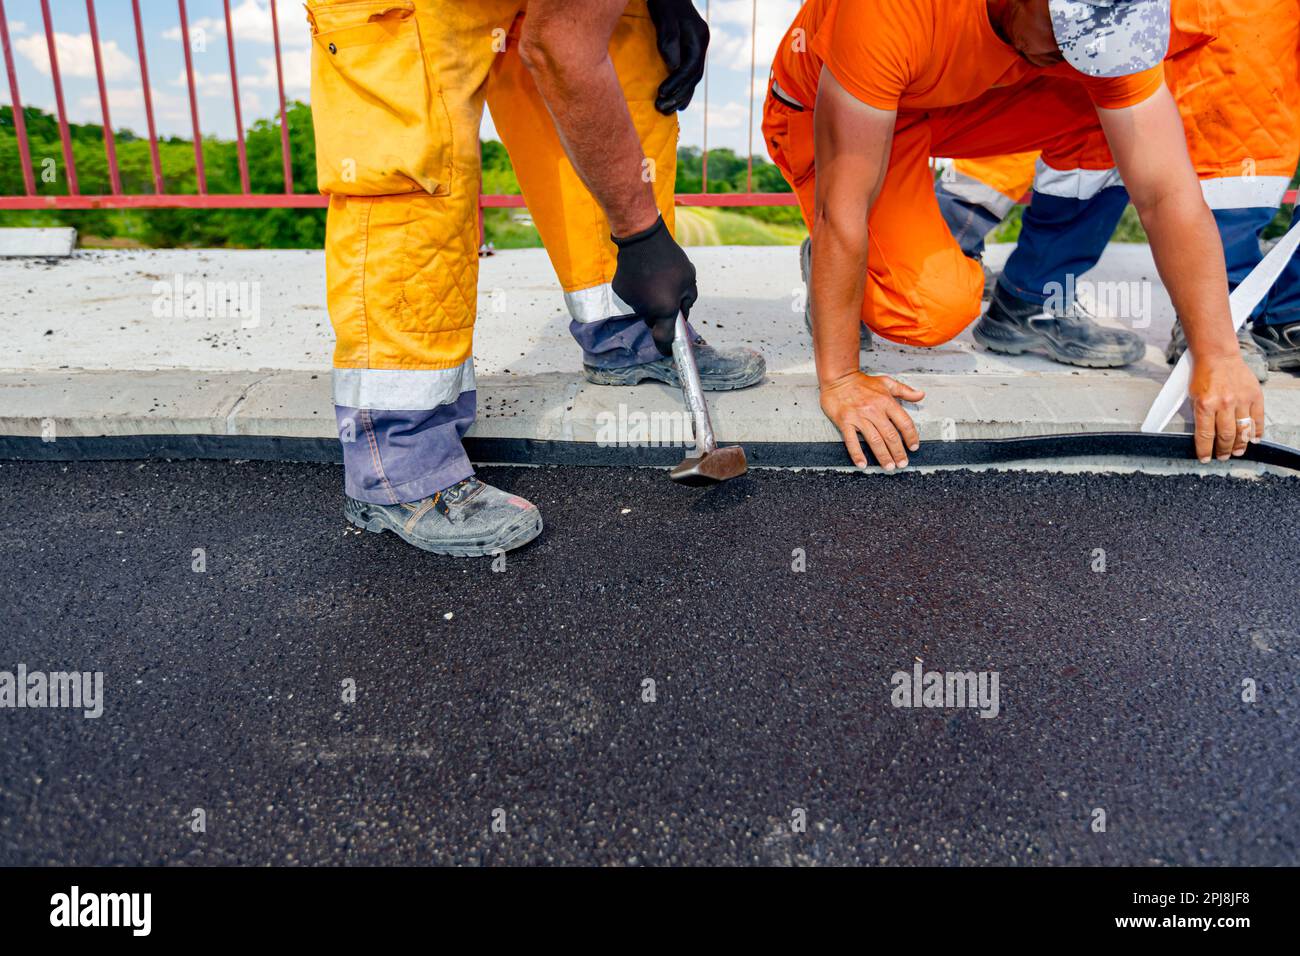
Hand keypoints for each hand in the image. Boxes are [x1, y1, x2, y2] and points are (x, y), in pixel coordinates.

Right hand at [612, 215, 696, 355]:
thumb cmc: (670, 260)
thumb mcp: (689, 279)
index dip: (666, 347)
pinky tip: (641, 273)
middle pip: (653, 320)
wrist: (641, 239)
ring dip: (649, 299)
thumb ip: (688, 300)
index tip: (667, 350)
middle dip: (661, 313)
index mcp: (664, 310)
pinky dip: (637, 289)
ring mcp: (630, 301)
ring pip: (642, 307)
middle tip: (668, 294)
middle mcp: (645, 310)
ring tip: (654, 278)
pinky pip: (632, 295)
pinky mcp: (620, 291)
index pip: (663, 339)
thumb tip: (683, 312)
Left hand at [646, 0, 708, 113]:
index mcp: (698, 37)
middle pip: (693, 76)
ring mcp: (697, 47)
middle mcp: (701, 44)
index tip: (661, 93)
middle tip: (661, 108)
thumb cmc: (665, 0)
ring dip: (680, 96)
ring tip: (666, 110)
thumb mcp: (665, 17)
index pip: (690, 67)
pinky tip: (678, 101)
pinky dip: (683, 88)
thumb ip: (669, 39)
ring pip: (692, 78)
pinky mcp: (689, 49)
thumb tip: (673, 66)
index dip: (676, 82)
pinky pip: (689, 74)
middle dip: (678, 94)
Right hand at [820, 371, 924, 469]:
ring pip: (874, 441)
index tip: (913, 447)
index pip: (904, 423)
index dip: (911, 437)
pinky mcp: (845, 422)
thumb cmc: (862, 382)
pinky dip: (857, 454)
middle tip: (902, 463)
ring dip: (883, 456)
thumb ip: (904, 391)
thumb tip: (921, 395)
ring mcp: (859, 417)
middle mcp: (874, 410)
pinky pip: (851, 441)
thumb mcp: (886, 383)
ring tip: (889, 467)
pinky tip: (862, 464)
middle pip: (890, 436)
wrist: (839, 378)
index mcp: (886, 401)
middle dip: (898, 452)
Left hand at [1189, 352, 1264, 461]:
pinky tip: (1253, 440)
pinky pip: (1257, 419)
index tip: (1205, 458)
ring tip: (1237, 452)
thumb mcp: (1193, 396)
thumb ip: (1198, 415)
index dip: (1205, 450)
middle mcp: (1224, 404)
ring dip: (1240, 445)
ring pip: (1242, 431)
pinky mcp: (1254, 396)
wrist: (1218, 356)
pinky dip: (1256, 432)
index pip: (1205, 435)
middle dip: (1223, 450)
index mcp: (1205, 405)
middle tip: (1223, 457)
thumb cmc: (1202, 376)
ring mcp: (1241, 400)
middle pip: (1225, 436)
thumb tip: (1203, 436)